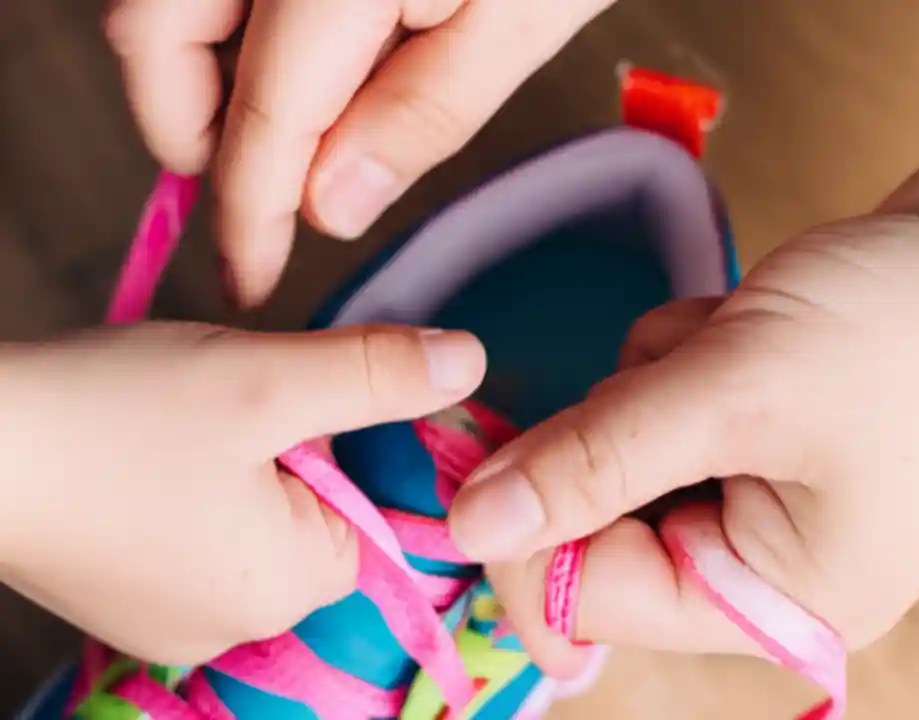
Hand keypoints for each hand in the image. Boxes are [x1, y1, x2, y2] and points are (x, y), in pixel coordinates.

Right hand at [0, 322, 484, 664]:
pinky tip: (137, 453)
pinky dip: (183, 487)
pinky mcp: (123, 600)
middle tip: (217, 405)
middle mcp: (232, 626)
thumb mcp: (266, 380)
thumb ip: (375, 374)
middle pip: (313, 518)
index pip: (372, 515)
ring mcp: (169, 621)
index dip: (342, 444)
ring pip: (252, 521)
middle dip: (284, 449)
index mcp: (284, 588)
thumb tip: (470, 360)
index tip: (287, 401)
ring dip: (232, 461)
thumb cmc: (111, 415)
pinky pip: (194, 538)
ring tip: (166, 426)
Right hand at [104, 0, 613, 307]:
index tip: (249, 275)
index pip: (257, 122)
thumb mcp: (523, 19)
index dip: (245, 216)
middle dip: (192, 133)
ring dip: (200, 74)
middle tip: (264, 192)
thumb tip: (330, 204)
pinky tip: (302, 51)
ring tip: (297, 122)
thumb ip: (423, 113)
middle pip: (153, 38)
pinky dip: (229, 22)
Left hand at [446, 35, 918, 672]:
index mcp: (771, 600)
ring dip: (660, 373)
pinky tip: (761, 315)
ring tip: (748, 334)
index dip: (521, 525)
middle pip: (608, 513)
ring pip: (637, 435)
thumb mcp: (739, 393)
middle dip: (616, 428)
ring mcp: (780, 476)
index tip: (479, 445)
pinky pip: (682, 389)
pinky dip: (696, 345)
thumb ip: (593, 459)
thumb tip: (471, 521)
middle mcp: (772, 556)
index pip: (588, 596)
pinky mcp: (783, 406)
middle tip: (673, 373)